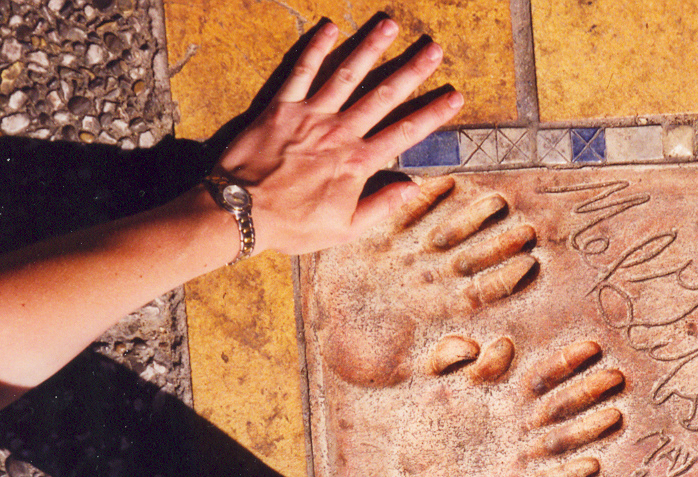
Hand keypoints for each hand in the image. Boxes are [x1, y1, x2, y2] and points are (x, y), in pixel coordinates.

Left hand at [213, 18, 463, 255]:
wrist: (243, 212)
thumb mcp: (344, 229)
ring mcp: (311, 116)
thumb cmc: (293, 225)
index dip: (433, 114)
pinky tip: (330, 27)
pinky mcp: (281, 107)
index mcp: (358, 163)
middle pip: (383, 95)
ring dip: (371, 48)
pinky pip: (301, 71)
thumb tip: (412, 187)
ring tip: (390, 26)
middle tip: (433, 48)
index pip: (405, 133)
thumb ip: (380, 206)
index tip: (455, 96)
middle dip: (412, 71)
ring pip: (347, 75)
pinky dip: (316, 48)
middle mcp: (340, 133)